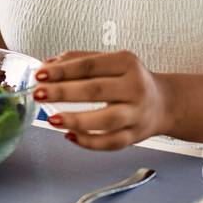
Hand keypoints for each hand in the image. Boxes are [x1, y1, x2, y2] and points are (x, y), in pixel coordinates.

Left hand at [32, 49, 172, 149]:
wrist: (164, 103)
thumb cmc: (130, 80)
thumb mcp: (111, 62)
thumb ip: (80, 60)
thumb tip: (47, 65)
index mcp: (127, 63)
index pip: (90, 65)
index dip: (63, 70)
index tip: (40, 74)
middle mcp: (135, 87)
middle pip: (96, 90)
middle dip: (63, 92)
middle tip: (38, 93)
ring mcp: (137, 113)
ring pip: (105, 119)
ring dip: (75, 119)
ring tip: (51, 119)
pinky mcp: (135, 136)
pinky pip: (111, 142)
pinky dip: (89, 142)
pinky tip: (69, 136)